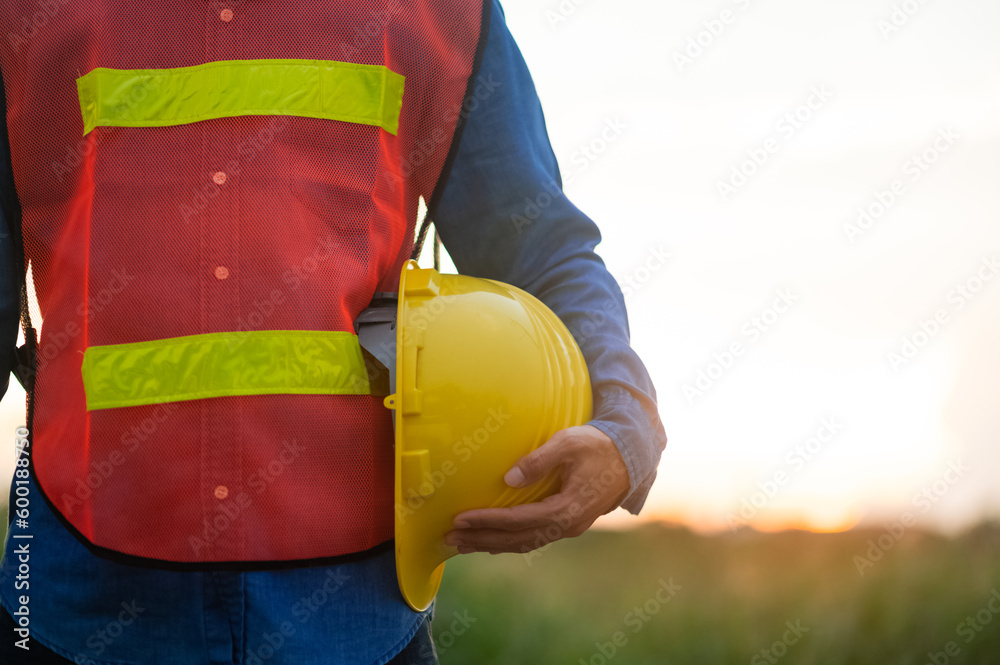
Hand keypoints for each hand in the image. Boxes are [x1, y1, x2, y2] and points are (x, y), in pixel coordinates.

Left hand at [444, 424, 629, 554]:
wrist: (630, 457)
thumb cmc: (598, 445)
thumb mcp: (568, 444)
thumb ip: (539, 460)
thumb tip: (509, 478)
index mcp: (567, 508)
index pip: (519, 520)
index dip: (488, 521)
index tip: (461, 518)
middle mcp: (567, 525)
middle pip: (517, 539)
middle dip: (482, 539)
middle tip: (450, 538)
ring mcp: (568, 527)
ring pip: (524, 542)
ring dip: (491, 544)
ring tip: (462, 543)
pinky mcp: (566, 523)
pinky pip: (533, 537)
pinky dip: (508, 541)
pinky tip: (490, 541)